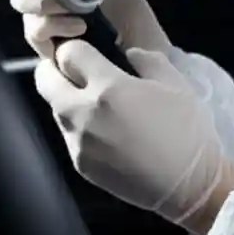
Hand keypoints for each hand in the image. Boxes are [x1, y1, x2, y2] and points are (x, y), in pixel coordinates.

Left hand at [35, 41, 233, 234]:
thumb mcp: (175, 83)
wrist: (189, 186)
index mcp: (108, 88)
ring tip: (100, 105)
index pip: (68, 54)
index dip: (75, 48)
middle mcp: (84, 114)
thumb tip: (128, 53)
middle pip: (44, 80)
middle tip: (76, 71)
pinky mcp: (80, 165)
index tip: (86, 51)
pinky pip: (70, 135)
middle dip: (55, 69)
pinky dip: (81, 127)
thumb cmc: (187, 131)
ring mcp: (79, 142)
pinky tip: (109, 133)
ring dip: (69, 99)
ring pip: (56, 109)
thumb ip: (146, 59)